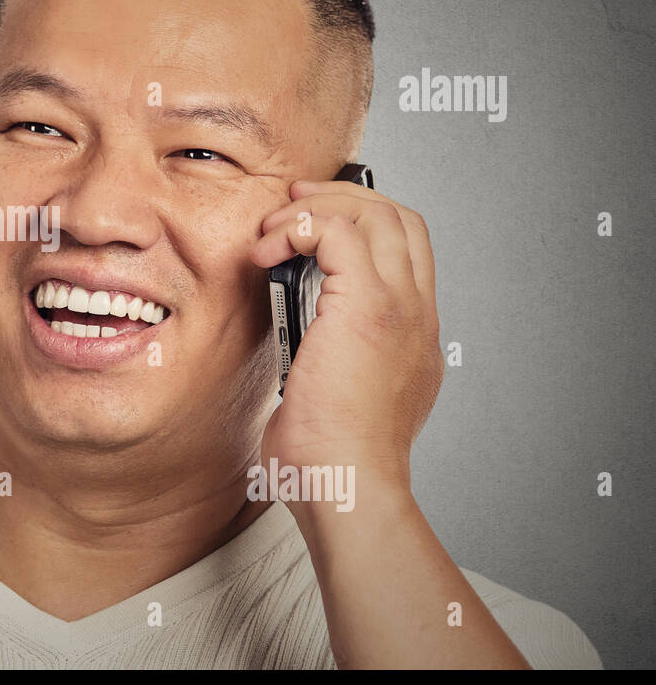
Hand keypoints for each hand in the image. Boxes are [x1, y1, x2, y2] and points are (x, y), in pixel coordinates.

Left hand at [249, 177, 444, 498]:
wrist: (345, 486)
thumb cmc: (331, 461)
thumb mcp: (337, 397)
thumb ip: (332, 361)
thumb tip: (302, 350)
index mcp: (414, 337)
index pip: (407, 250)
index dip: (362, 221)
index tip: (310, 224)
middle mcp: (417, 316)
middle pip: (400, 218)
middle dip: (342, 198)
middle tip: (292, 204)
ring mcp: (399, 308)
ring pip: (377, 213)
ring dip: (316, 208)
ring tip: (273, 229)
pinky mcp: (368, 307)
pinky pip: (337, 231)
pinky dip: (297, 227)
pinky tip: (267, 251)